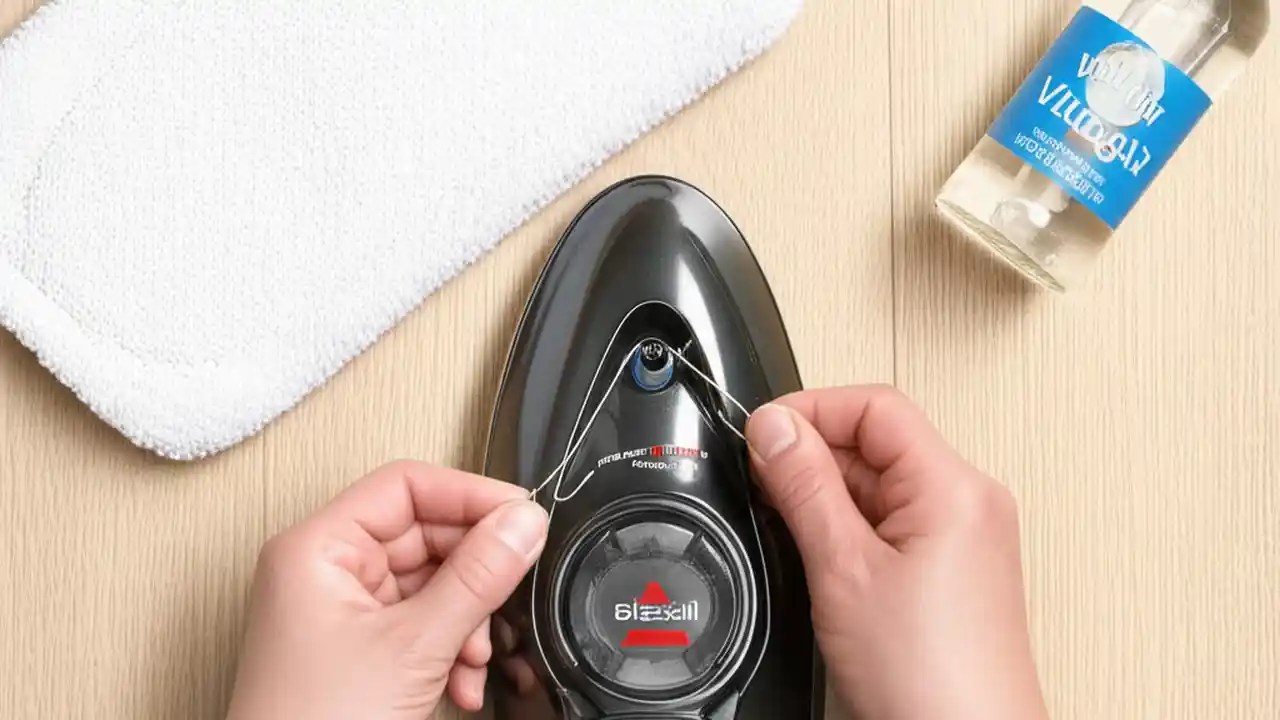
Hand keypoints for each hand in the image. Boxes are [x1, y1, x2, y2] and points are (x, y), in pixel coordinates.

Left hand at [226, 461, 547, 719]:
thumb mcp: (414, 645)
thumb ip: (476, 577)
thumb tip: (523, 522)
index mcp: (318, 548)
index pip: (406, 486)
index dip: (468, 495)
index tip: (521, 515)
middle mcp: (325, 571)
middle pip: (423, 535)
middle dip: (473, 572)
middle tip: (514, 584)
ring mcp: (341, 612)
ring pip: (429, 584)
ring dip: (467, 618)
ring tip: (477, 653)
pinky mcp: (358, 650)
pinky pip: (420, 623)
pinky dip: (451, 647)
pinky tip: (463, 680)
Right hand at [745, 387, 1046, 719]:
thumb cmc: (928, 679)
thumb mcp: (843, 568)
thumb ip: (804, 486)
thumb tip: (773, 426)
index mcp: (954, 487)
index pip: (875, 406)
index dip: (811, 410)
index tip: (761, 434)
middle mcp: (968, 502)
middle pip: (877, 441)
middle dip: (813, 455)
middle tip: (764, 484)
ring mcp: (962, 537)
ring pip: (880, 483)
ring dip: (826, 493)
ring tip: (791, 529)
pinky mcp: (951, 569)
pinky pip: (892, 521)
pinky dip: (848, 527)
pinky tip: (821, 556)